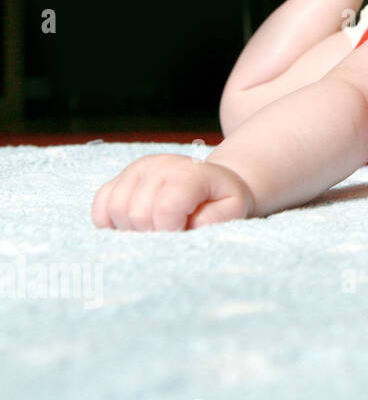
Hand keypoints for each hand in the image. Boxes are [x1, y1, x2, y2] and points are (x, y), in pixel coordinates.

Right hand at [91, 154, 255, 230]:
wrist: (212, 181)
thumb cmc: (223, 198)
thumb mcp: (234, 208)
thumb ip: (215, 219)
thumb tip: (187, 226)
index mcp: (188, 173)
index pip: (165, 208)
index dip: (169, 230)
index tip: (181, 233)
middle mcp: (159, 165)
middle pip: (136, 213)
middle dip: (151, 233)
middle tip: (169, 233)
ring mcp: (136, 169)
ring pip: (114, 209)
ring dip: (130, 229)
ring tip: (154, 229)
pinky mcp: (120, 178)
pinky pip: (101, 204)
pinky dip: (110, 221)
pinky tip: (131, 226)